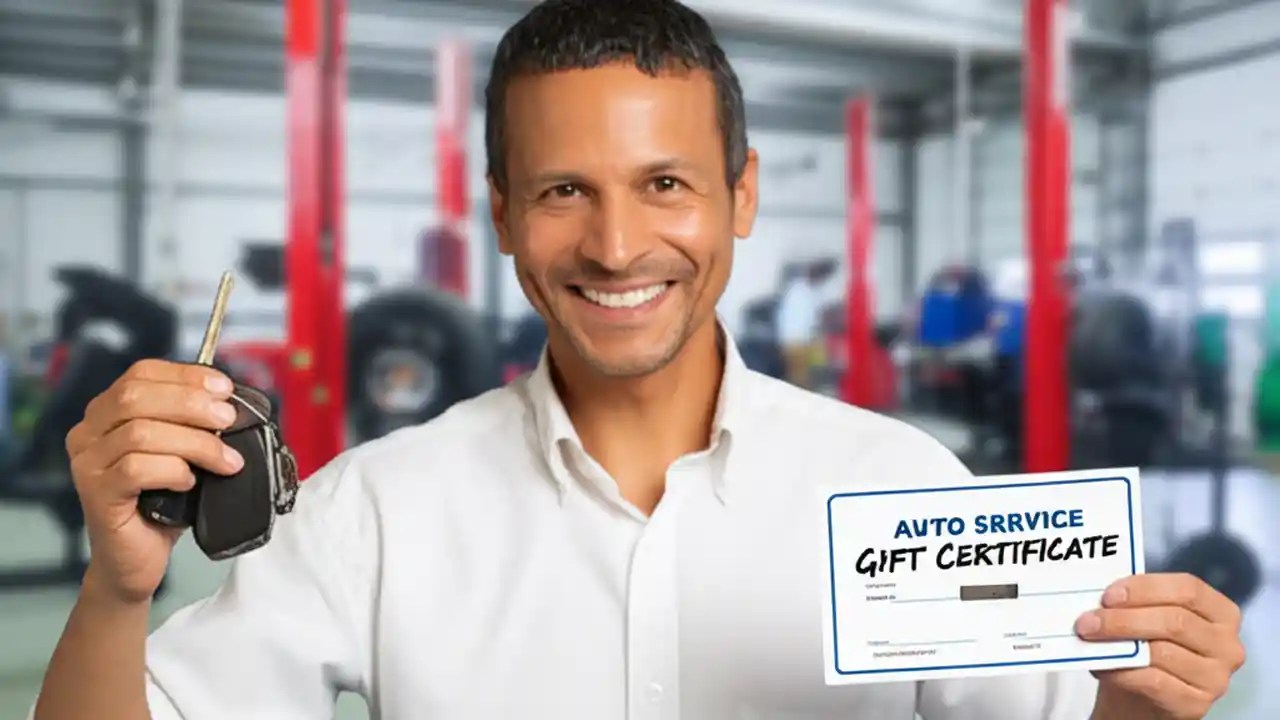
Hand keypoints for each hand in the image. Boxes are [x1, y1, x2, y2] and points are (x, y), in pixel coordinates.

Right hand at [66, 359, 244, 603]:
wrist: (137, 560)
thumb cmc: (164, 503)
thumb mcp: (182, 452)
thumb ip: (192, 423)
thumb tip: (230, 402)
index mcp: (106, 413)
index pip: (141, 374)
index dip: (185, 375)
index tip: (224, 388)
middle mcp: (88, 433)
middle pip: (136, 397)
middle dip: (192, 404)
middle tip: (228, 421)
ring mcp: (87, 464)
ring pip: (140, 433)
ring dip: (195, 443)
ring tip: (226, 461)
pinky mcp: (95, 495)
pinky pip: (136, 469)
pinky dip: (173, 471)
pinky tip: (190, 483)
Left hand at [1079, 572, 1245, 719]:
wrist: (1142, 696)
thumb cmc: (1147, 647)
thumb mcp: (1148, 618)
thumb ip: (1136, 604)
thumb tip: (1102, 597)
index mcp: (1222, 613)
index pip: (1188, 589)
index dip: (1146, 588)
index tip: (1108, 595)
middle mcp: (1227, 645)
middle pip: (1175, 621)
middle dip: (1124, 618)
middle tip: (1087, 621)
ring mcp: (1216, 678)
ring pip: (1162, 652)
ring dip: (1118, 643)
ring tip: (1090, 639)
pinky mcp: (1196, 704)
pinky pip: (1154, 681)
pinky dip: (1122, 670)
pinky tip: (1102, 665)